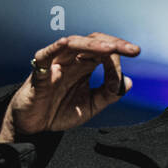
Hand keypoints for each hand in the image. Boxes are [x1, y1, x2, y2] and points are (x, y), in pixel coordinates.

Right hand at [0, 33, 139, 141]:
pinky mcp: (39, 72)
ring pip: (73, 44)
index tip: (122, 82)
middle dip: (114, 44)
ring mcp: (55, 63)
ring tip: (111, 49)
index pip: (105, 54)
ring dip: (93, 45)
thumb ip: (108, 94)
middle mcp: (71, 60)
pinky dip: (56, 47)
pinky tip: (68, 43)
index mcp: (84, 66)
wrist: (34, 125)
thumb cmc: (59, 111)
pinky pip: (45, 55)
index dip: (117, 63)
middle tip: (133, 50)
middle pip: (93, 42)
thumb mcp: (91, 106)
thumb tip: (128, 82)